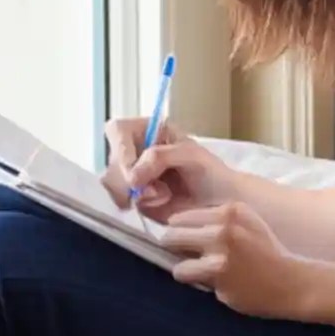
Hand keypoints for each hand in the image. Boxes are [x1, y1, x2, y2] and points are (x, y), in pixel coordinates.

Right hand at [100, 118, 239, 223]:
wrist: (223, 204)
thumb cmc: (212, 173)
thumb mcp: (191, 155)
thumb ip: (160, 157)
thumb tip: (132, 177)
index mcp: (149, 130)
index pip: (117, 130)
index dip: (120, 150)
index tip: (133, 173)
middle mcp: (136, 150)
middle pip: (111, 160)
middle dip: (128, 179)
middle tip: (153, 191)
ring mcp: (132, 175)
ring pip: (112, 183)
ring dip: (135, 194)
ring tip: (163, 196)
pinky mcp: (135, 198)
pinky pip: (122, 202)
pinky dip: (139, 205)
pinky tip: (161, 203)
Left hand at [160, 202, 309, 319]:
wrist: (290, 281)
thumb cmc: (266, 252)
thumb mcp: (247, 222)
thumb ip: (219, 218)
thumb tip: (177, 222)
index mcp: (231, 210)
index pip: (184, 214)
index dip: (180, 227)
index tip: (184, 236)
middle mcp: (224, 227)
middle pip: (172, 230)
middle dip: (173, 242)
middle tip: (184, 252)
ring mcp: (219, 251)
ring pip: (174, 253)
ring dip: (182, 262)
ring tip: (197, 269)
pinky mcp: (216, 275)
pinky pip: (184, 272)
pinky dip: (192, 277)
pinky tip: (211, 280)